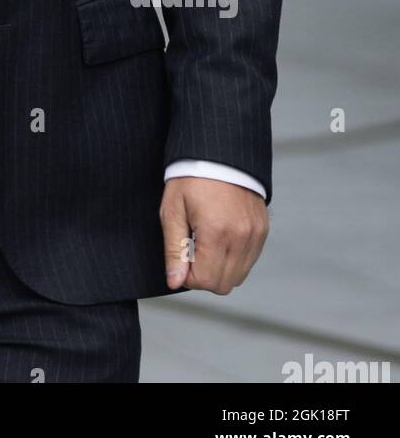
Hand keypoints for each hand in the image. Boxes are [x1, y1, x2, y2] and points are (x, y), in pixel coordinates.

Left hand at [160, 177, 268, 293]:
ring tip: (205, 243)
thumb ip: (175, 249)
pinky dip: (234, 259)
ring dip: (219, 269)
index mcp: (216, 232)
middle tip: (191, 251)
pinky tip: (220, 238)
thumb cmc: (190, 179)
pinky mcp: (263, 230)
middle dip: (203, 275)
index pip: (205, 280)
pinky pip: (249, 261)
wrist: (219, 153)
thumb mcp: (173, 210)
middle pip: (223, 284)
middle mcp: (241, 237)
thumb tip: (175, 282)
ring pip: (238, 276)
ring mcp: (255, 235)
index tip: (181, 258)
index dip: (188, 276)